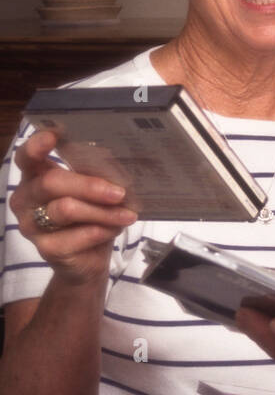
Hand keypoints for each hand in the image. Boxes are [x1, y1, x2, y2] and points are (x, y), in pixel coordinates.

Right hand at [9, 130, 137, 285]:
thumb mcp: (94, 190)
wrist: (88, 260)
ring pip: (66, 209)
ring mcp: (31, 225)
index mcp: (35, 177)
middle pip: (52, 182)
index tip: (55, 134)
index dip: (37, 144)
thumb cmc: (90, 217)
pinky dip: (102, 230)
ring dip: (103, 211)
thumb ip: (95, 173)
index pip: (26, 157)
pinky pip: (78, 236)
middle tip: (119, 192)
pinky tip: (115, 229)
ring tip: (128, 214)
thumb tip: (115, 161)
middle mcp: (26, 199)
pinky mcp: (46, 249)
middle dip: (90, 185)